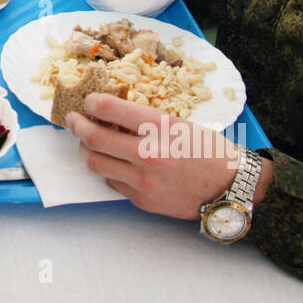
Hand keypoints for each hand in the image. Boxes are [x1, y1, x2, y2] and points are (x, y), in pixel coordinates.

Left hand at [66, 93, 271, 218]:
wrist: (230, 187)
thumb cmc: (207, 150)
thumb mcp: (178, 123)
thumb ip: (144, 120)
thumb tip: (110, 113)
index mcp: (158, 127)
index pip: (108, 108)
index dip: (91, 103)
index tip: (88, 102)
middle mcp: (146, 153)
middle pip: (92, 137)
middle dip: (76, 125)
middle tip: (72, 120)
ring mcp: (142, 180)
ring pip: (95, 163)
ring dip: (86, 150)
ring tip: (87, 143)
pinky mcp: (141, 200)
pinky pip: (112, 182)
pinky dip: (109, 171)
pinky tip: (115, 163)